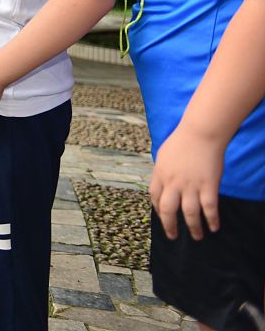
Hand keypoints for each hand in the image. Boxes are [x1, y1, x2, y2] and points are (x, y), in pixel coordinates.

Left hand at [149, 124, 223, 239]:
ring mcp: (191, 185)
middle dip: (170, 226)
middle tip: (173, 236)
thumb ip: (163, 170)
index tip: (163, 215)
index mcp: (160, 174)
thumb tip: (163, 181)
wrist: (201, 133)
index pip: (155, 197)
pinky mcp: (208, 185)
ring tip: (197, 236)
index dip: (158, 209)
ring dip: (193, 227)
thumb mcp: (164, 155)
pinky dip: (211, 219)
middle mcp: (173, 183)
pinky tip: (213, 227)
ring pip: (189, 213)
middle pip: (168, 210)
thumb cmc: (182, 141)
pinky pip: (209, 208)